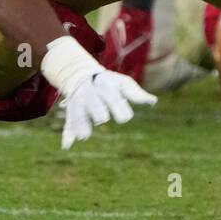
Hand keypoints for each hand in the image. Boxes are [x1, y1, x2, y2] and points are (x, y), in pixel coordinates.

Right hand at [41, 36, 156, 149]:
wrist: (81, 74)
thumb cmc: (109, 82)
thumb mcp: (123, 83)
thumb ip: (136, 94)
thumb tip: (153, 102)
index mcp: (105, 86)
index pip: (112, 97)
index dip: (118, 106)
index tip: (125, 118)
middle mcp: (91, 94)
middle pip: (93, 103)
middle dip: (97, 110)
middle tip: (102, 119)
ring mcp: (79, 102)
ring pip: (78, 113)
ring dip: (80, 123)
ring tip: (84, 136)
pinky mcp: (71, 112)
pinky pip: (68, 123)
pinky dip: (67, 134)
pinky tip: (67, 145)